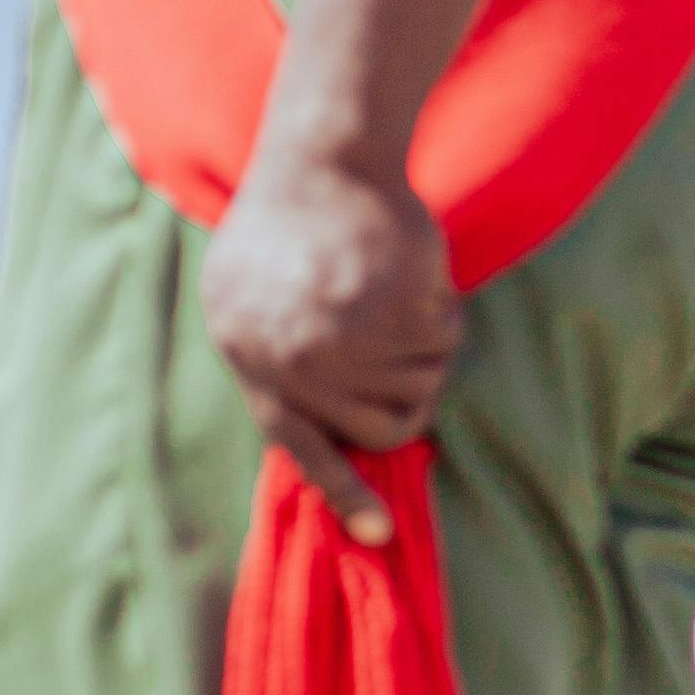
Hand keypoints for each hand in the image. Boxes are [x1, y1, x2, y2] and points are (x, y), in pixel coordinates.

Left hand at [197, 141, 464, 536]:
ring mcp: (342, 333)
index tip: (377, 534)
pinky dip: (442, 310)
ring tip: (396, 295)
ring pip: (422, 383)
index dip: (342, 490)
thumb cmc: (291, 227)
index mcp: (250, 355)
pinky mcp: (390, 307)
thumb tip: (331, 429)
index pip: (299, 443)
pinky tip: (410, 274)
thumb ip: (279, 359)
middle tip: (408, 352)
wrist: (321, 161)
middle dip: (407, 397)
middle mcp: (292, 355)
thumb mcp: (251, 297)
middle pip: (380, 426)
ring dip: (425, 345)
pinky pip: (444, 341)